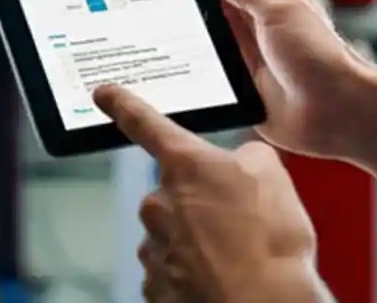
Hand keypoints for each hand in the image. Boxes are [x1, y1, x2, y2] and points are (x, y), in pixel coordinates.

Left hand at [94, 86, 327, 302]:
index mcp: (184, 165)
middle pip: (173, 192)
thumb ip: (246, 157)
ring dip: (199, 242)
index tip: (104, 92)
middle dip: (199, 203)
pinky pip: (172, 272)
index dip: (123, 104)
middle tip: (238, 221)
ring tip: (238, 256)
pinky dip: (194, 274)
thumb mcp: (272, 173)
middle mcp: (158, 203)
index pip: (144, 123)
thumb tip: (239, 164)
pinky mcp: (154, 289)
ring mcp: (153, 249)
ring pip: (173, 235)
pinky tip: (223, 279)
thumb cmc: (270, 240)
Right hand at [151, 0, 372, 158]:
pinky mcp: (243, 93)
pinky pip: (207, 82)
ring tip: (137, 34)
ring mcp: (247, 62)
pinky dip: (187, 78)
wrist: (340, 110)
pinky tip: (162, 79)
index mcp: (262, 0)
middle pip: (203, 11)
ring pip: (200, 47)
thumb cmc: (319, 53)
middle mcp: (253, 29)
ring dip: (175, 43)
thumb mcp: (275, 4)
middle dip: (172, 2)